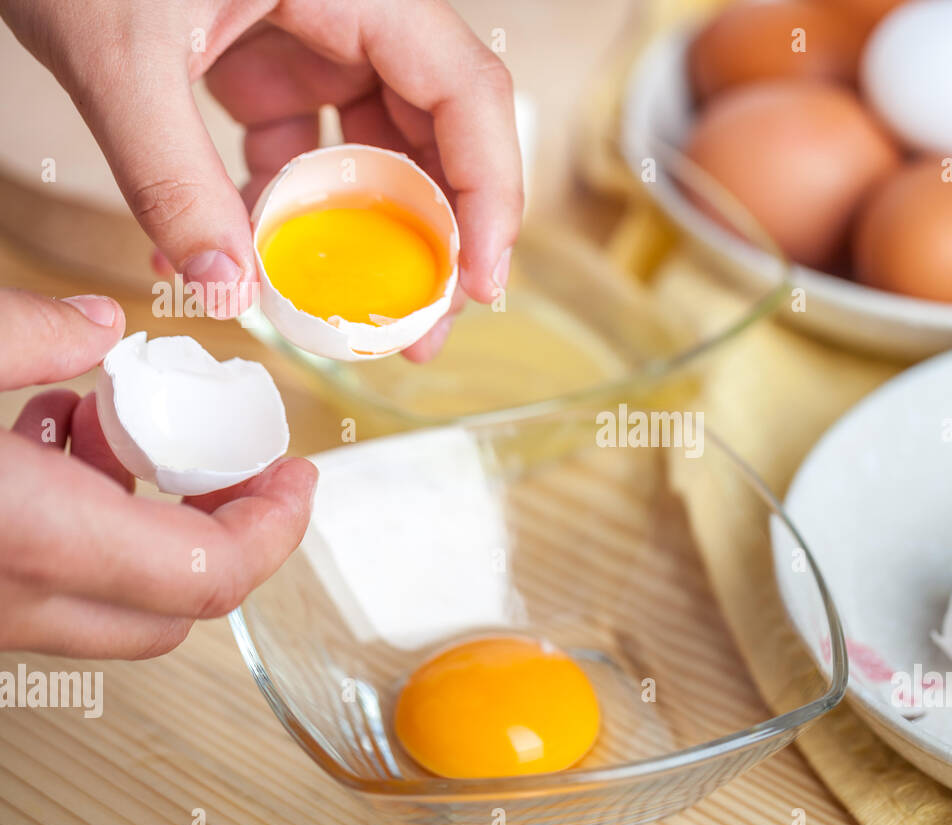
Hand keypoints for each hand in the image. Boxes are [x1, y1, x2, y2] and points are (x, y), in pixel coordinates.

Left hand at [0, 0, 522, 361]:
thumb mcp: (120, 56)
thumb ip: (172, 176)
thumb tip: (226, 289)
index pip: (466, 94)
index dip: (489, 194)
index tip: (478, 282)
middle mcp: (356, 13)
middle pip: (439, 134)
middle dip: (438, 237)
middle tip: (420, 325)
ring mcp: (315, 38)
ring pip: (378, 150)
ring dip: (368, 238)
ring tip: (352, 314)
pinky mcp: (271, 64)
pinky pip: (306, 151)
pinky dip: (288, 213)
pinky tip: (254, 261)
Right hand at [0, 289, 316, 658]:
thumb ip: (27, 338)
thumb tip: (96, 326)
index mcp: (42, 540)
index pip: (214, 574)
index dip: (277, 526)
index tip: (297, 472)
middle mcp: (18, 604)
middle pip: (176, 607)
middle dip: (218, 527)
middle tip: (220, 459)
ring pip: (107, 603)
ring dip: (135, 518)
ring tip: (102, 424)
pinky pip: (45, 589)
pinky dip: (73, 528)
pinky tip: (39, 446)